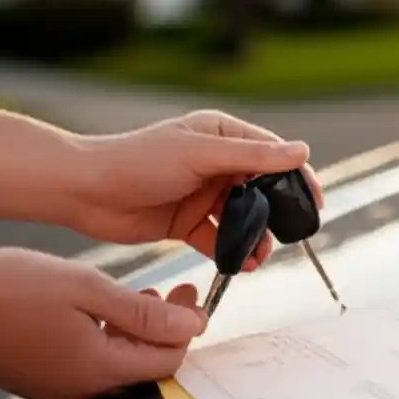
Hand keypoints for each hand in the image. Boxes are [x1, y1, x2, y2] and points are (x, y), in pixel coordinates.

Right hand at [0, 247, 206, 398]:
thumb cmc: (7, 287)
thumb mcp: (87, 289)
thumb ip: (143, 314)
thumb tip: (193, 327)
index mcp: (98, 370)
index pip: (168, 362)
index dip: (188, 329)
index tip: (193, 293)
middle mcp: (80, 391)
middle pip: (144, 367)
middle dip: (166, 329)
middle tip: (174, 291)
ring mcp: (55, 390)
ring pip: (116, 367)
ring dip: (136, 333)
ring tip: (141, 295)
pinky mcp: (36, 381)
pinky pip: (87, 368)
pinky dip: (106, 341)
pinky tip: (100, 311)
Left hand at [70, 111, 323, 271]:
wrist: (83, 192)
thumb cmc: (136, 161)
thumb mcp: (200, 154)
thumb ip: (252, 156)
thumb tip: (301, 152)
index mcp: (219, 134)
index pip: (271, 154)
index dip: (296, 177)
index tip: (314, 201)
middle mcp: (214, 162)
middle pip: (259, 190)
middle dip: (275, 215)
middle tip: (290, 236)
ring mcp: (201, 194)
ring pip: (241, 218)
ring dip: (255, 237)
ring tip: (261, 256)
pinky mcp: (186, 222)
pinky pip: (219, 238)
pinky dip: (232, 252)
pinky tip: (241, 264)